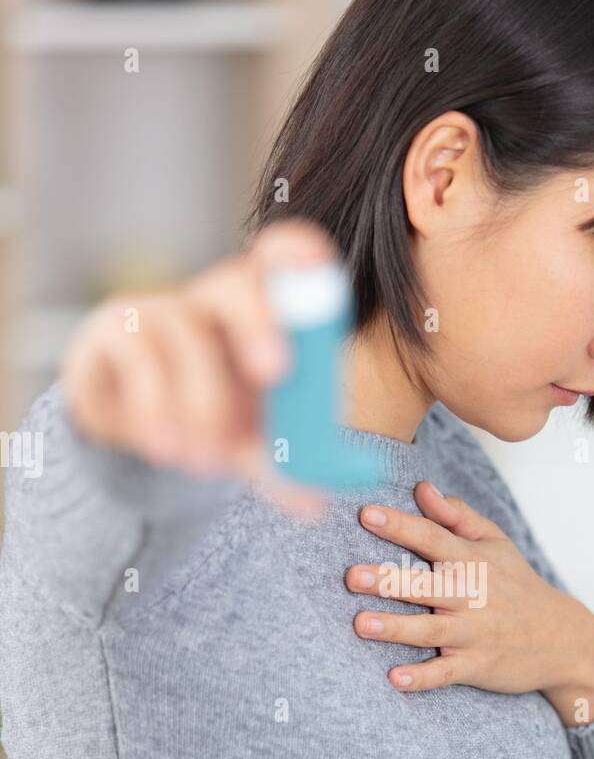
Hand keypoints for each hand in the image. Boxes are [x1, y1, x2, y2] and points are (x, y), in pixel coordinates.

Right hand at [60, 218, 336, 517]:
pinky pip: (137, 361)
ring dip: (201, 405)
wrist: (142, 432)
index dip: (297, 255)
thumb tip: (315, 504)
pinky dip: (154, 410)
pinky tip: (163, 447)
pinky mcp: (112, 331)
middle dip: (260, 322)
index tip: (311, 265)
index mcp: (263, 314)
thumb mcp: (254, 443)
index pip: (281, 263)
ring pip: (185, 339)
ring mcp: (160, 309)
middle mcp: (212, 301)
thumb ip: (286, 466)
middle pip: (235, 284)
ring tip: (202, 462)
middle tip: (275, 372)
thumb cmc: (215, 418)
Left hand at [344, 480, 593, 723]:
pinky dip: (423, 678)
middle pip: (425, 585)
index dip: (399, 526)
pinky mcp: (476, 666)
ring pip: (430, 630)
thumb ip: (456, 515)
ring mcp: (473, 633)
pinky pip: (446, 673)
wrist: (562, 639)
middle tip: (352, 575)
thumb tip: (422, 488)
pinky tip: (396, 679)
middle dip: (388, 580)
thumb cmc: (517, 586)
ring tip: (361, 624)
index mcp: (471, 561)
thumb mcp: (495, 543)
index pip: (431, 538)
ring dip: (396, 628)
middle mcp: (470, 595)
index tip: (365, 514)